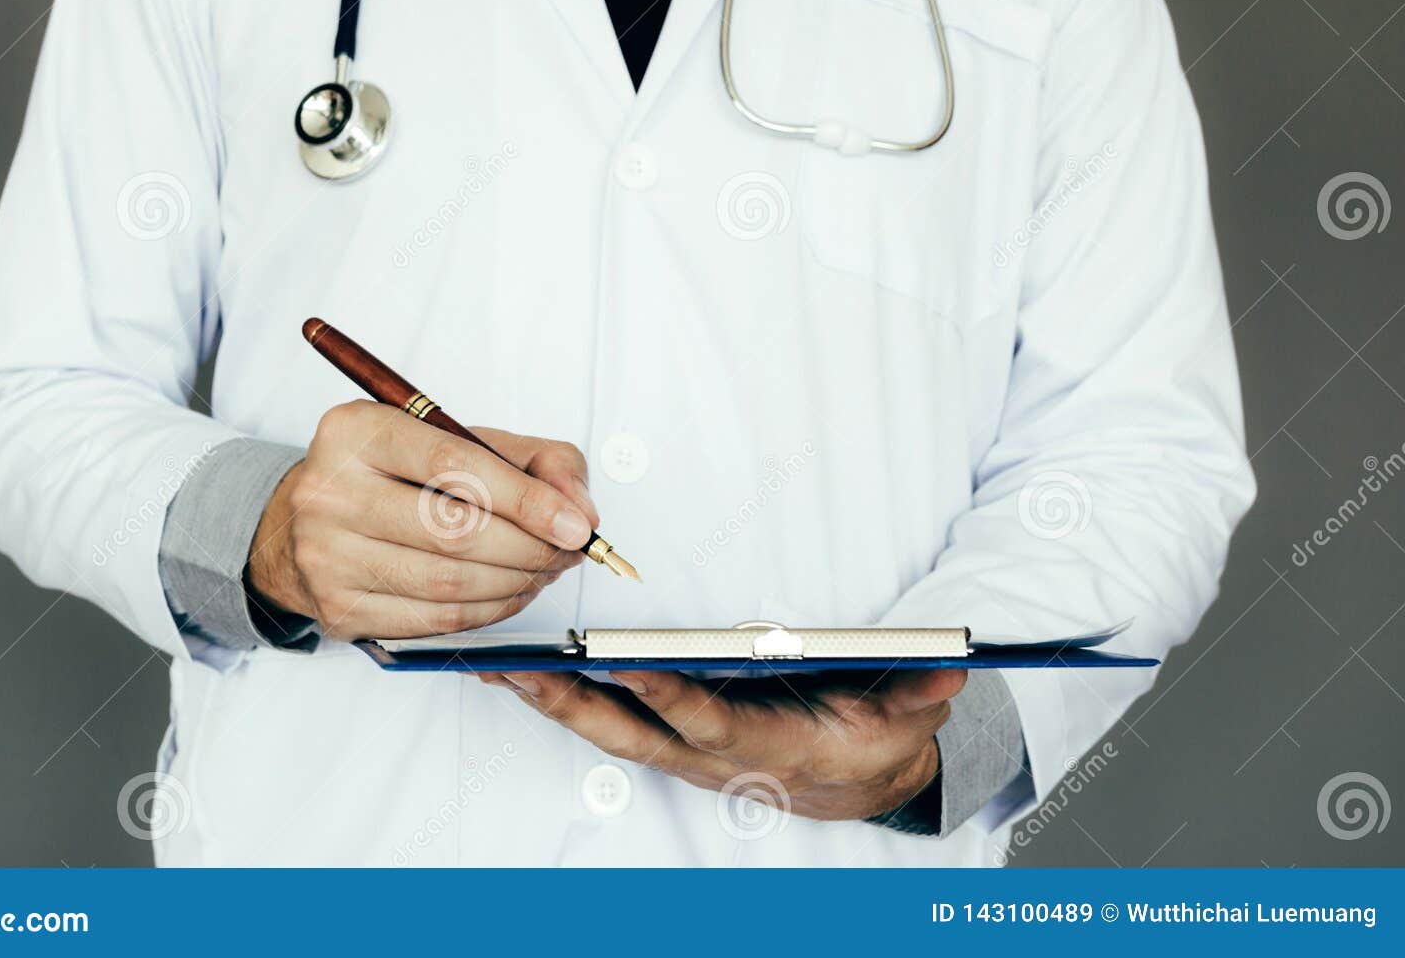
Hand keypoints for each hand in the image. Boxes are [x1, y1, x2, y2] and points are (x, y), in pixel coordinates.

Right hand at [249, 401, 598, 640]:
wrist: (305, 524)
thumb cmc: (394, 477)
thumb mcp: (460, 441)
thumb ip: (533, 460)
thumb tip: (579, 509)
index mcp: (357, 432)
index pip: (453, 465)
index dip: (526, 499)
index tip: (575, 523)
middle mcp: (330, 492)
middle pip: (454, 531)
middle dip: (531, 547)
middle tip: (568, 549)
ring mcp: (328, 557)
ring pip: (449, 583)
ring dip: (517, 582)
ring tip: (544, 568)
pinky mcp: (339, 610)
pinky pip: (435, 621)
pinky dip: (490, 611)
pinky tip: (509, 592)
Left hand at [480, 668, 962, 820]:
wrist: (859, 782)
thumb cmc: (874, 739)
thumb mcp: (907, 718)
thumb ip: (919, 692)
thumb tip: (947, 667)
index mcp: (769, 748)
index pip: (710, 723)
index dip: (669, 698)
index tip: (626, 665)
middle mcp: (714, 756)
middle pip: (631, 734)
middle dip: (573, 703)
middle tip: (520, 667)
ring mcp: (686, 752)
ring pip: (607, 731)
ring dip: (552, 701)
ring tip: (498, 664)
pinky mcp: (672, 742)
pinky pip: (608, 724)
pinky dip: (564, 701)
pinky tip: (524, 673)